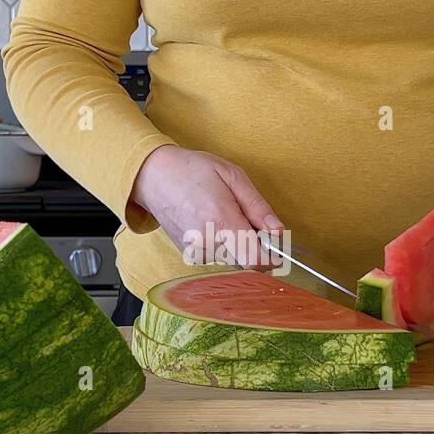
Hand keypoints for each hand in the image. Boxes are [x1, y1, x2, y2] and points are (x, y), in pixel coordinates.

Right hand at [131, 144, 282, 266]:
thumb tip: (278, 231)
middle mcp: (207, 242)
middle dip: (255, 246)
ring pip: (234, 260)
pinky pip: (219, 257)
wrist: (154, 176)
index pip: (255, 260)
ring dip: (239, 245)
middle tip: (247, 220)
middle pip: (247, 263)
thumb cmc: (193, 171)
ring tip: (225, 217)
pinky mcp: (190, 255)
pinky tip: (212, 223)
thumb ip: (258, 207)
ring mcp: (196, 252)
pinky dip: (224, 245)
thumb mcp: (233, 176)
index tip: (275, 245)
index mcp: (221, 221)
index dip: (270, 256)